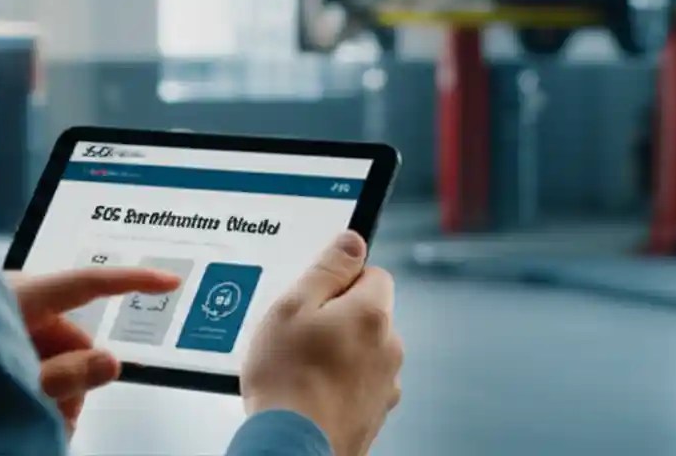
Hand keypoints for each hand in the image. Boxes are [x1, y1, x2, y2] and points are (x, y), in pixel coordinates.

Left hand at [7, 268, 180, 435]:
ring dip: (59, 386)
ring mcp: (3, 316)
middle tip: (60, 414)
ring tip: (42, 418)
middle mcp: (15, 297)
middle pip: (72, 333)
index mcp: (21, 295)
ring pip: (56, 350)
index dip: (133, 281)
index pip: (89, 284)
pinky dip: (40, 380)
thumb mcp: (19, 383)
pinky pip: (35, 353)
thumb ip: (65, 375)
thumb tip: (113, 362)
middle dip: (77, 375)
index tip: (172, 281)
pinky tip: (26, 407)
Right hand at [241, 232, 402, 455]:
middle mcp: (389, 347)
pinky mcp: (375, 412)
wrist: (293, 446)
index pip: (373, 273)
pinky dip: (339, 382)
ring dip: (339, 351)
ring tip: (300, 366)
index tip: (315, 294)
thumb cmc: (287, 380)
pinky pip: (359, 382)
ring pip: (364, 349)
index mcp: (372, 314)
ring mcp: (386, 383)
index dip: (341, 279)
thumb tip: (352, 241)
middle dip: (338, 317)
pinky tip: (310, 391)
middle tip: (299, 332)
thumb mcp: (293, 307)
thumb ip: (327, 269)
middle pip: (369, 312)